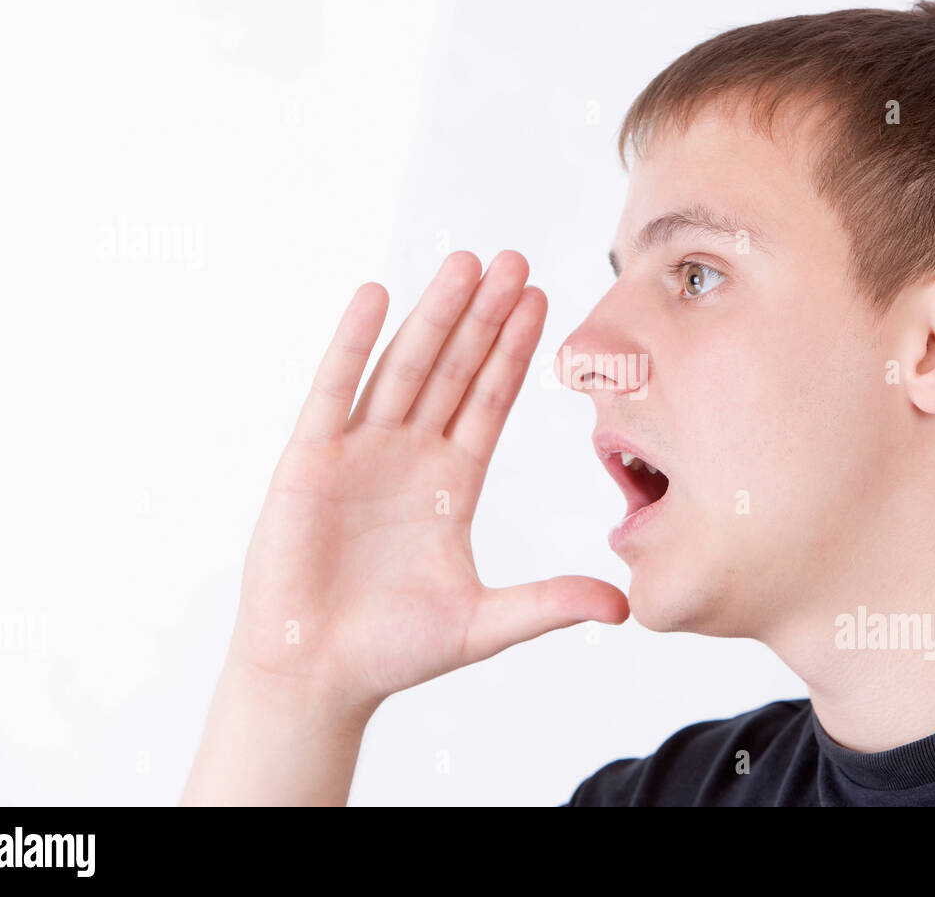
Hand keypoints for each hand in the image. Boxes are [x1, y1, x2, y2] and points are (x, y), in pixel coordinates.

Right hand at [226, 250, 628, 722]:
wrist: (315, 674)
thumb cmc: (392, 651)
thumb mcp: (484, 623)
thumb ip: (549, 603)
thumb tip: (623, 606)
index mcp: (452, 483)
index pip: (490, 400)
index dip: (515, 351)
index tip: (542, 300)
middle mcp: (410, 456)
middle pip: (454, 369)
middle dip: (484, 316)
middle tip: (514, 260)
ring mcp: (360, 453)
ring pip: (404, 368)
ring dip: (433, 315)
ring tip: (464, 264)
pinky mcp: (311, 461)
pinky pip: (336, 391)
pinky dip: (354, 344)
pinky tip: (376, 298)